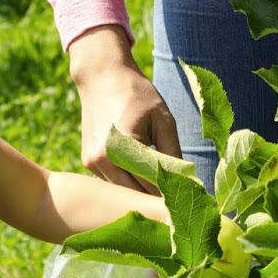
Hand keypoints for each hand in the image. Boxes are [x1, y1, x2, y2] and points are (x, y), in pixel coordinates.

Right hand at [69, 26, 181, 189]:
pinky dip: (128, 183)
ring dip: (141, 193)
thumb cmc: (137, 94)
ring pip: (123, 192)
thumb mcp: (163, 119)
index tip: (189, 201)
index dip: (173, 194)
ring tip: (164, 193)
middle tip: (180, 202)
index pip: (153, 184)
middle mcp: (103, 159)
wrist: (101, 76)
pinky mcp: (88, 162)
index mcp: (123, 146)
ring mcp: (92, 163)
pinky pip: (113, 182)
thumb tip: (187, 182)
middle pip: (136, 195)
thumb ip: (173, 153)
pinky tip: (144, 180)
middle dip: (157, 199)